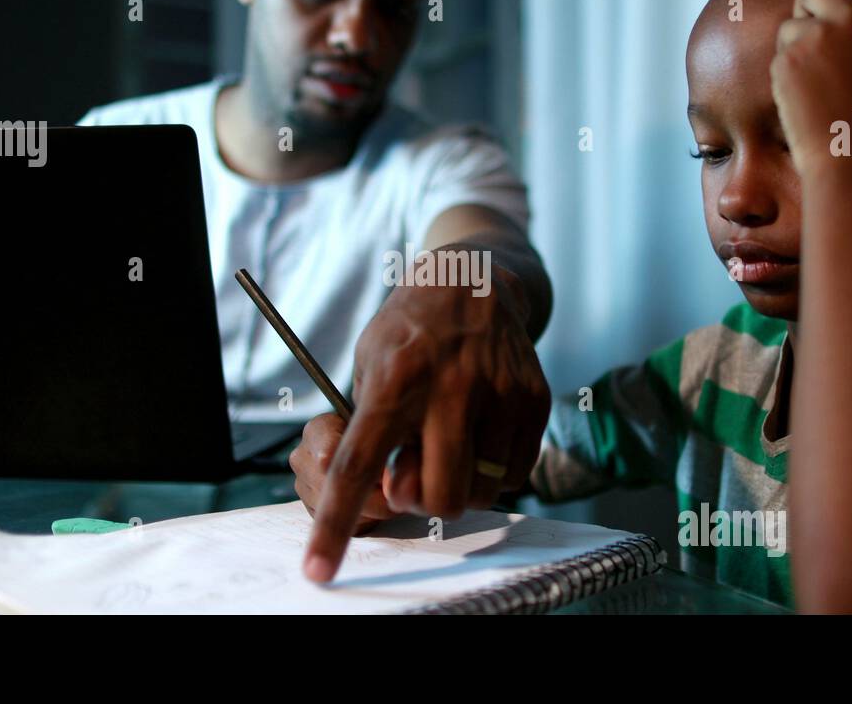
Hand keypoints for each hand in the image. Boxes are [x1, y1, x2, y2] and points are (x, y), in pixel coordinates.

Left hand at [301, 263, 550, 581]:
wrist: (472, 282)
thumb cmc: (408, 334)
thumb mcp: (368, 365)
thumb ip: (370, 431)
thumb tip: (387, 495)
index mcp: (394, 378)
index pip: (358, 465)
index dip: (335, 524)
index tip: (319, 569)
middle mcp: (450, 386)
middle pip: (435, 495)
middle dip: (420, 501)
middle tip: (413, 474)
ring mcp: (498, 393)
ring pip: (480, 493)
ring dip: (460, 487)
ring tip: (450, 446)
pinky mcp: (533, 400)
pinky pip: (514, 474)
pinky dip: (493, 472)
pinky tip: (480, 435)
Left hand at [770, 0, 851, 181]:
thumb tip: (840, 12)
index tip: (829, 13)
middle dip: (805, 5)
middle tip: (811, 43)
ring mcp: (820, 36)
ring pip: (790, 24)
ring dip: (794, 48)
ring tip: (817, 87)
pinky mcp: (789, 58)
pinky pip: (777, 55)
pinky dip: (784, 76)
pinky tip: (805, 102)